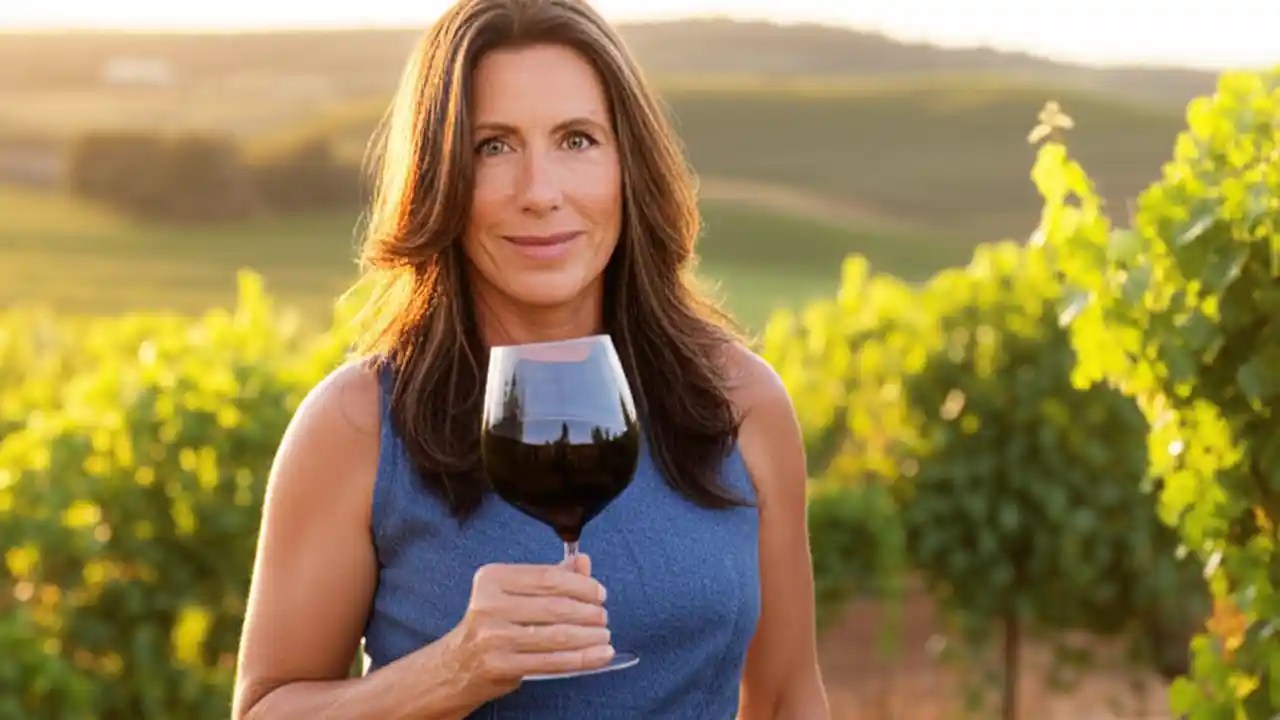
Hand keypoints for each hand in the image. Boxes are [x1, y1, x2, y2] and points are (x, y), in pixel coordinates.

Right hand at [446, 554, 612, 702]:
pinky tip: (599, 655)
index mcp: (493, 579)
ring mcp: (494, 637)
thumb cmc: (492, 624)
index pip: (547, 577)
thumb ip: (549, 578)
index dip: (581, 585)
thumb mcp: (513, 594)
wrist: (458, 664)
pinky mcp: (501, 666)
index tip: (599, 593)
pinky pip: (552, 661)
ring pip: (557, 635)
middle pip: (555, 606)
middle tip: (603, 616)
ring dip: (589, 636)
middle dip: (588, 611)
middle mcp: (489, 605)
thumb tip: (583, 563)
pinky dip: (582, 658)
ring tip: (604, 635)